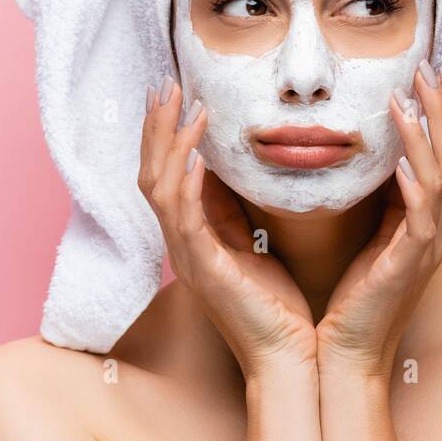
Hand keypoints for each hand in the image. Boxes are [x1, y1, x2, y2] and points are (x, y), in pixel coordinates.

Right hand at [138, 79, 317, 376]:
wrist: (289, 357)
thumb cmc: (277, 304)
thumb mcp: (255, 242)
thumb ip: (238, 208)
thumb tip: (234, 167)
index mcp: (193, 235)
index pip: (167, 172)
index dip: (166, 132)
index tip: (176, 91)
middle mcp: (182, 243)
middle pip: (152, 173)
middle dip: (157, 126)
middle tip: (166, 83)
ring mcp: (189, 257)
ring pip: (161, 189)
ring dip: (170, 144)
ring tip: (185, 106)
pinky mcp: (206, 271)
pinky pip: (185, 221)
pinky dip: (187, 185)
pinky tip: (197, 159)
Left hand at [315, 61, 441, 378]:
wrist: (347, 355)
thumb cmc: (351, 297)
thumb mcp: (366, 235)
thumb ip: (372, 197)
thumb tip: (358, 153)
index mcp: (425, 219)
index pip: (440, 154)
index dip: (437, 113)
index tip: (425, 72)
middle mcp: (435, 228)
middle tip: (428, 67)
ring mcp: (427, 247)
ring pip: (441, 179)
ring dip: (425, 136)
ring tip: (407, 99)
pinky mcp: (408, 267)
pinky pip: (421, 221)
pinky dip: (417, 189)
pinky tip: (405, 167)